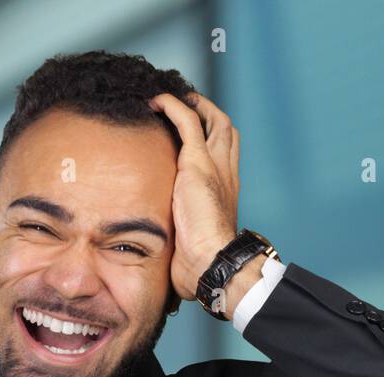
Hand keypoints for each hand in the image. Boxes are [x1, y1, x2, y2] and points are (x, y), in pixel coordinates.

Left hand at [147, 92, 240, 300]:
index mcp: (226, 191)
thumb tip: (168, 271)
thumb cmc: (203, 264)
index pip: (225, 154)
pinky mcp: (198, 163)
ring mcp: (215, 166)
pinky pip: (187, 121)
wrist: (212, 262)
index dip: (213, 138)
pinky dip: (174, 106)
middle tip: (184, 105)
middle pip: (225, 129)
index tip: (194, 132)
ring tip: (170, 97)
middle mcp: (226, 173)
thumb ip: (183, 244)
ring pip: (212, 119)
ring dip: (193, 104)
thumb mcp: (192, 246)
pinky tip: (156, 101)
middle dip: (207, 113)